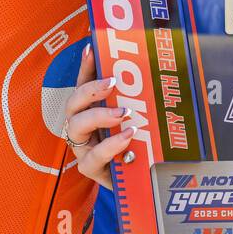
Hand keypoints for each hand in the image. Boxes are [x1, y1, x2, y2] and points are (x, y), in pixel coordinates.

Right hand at [63, 42, 132, 187]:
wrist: (140, 186)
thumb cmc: (138, 148)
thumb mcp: (141, 121)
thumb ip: (142, 102)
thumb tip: (160, 74)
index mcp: (90, 111)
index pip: (83, 83)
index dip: (85, 66)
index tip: (92, 47)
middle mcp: (81, 127)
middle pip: (73, 102)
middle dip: (90, 90)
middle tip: (112, 83)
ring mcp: (82, 148)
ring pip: (75, 127)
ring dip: (99, 115)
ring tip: (123, 113)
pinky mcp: (90, 169)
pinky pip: (93, 157)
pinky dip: (110, 146)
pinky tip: (128, 138)